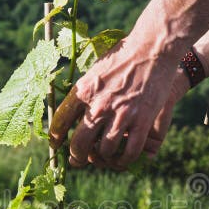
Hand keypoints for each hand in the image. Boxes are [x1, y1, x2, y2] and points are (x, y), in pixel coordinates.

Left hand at [49, 35, 185, 169]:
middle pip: (79, 144)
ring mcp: (121, 115)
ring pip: (105, 151)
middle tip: (78, 159)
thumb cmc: (123, 56)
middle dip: (77, 156)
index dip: (55, 138)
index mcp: (83, 91)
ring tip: (105, 154)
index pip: (60, 122)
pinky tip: (124, 158)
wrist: (153, 48)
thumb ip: (84, 92)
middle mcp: (99, 105)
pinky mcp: (141, 121)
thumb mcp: (95, 70)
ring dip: (104, 157)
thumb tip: (73, 111)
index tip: (55, 145)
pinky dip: (125, 160)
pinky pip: (130, 152)